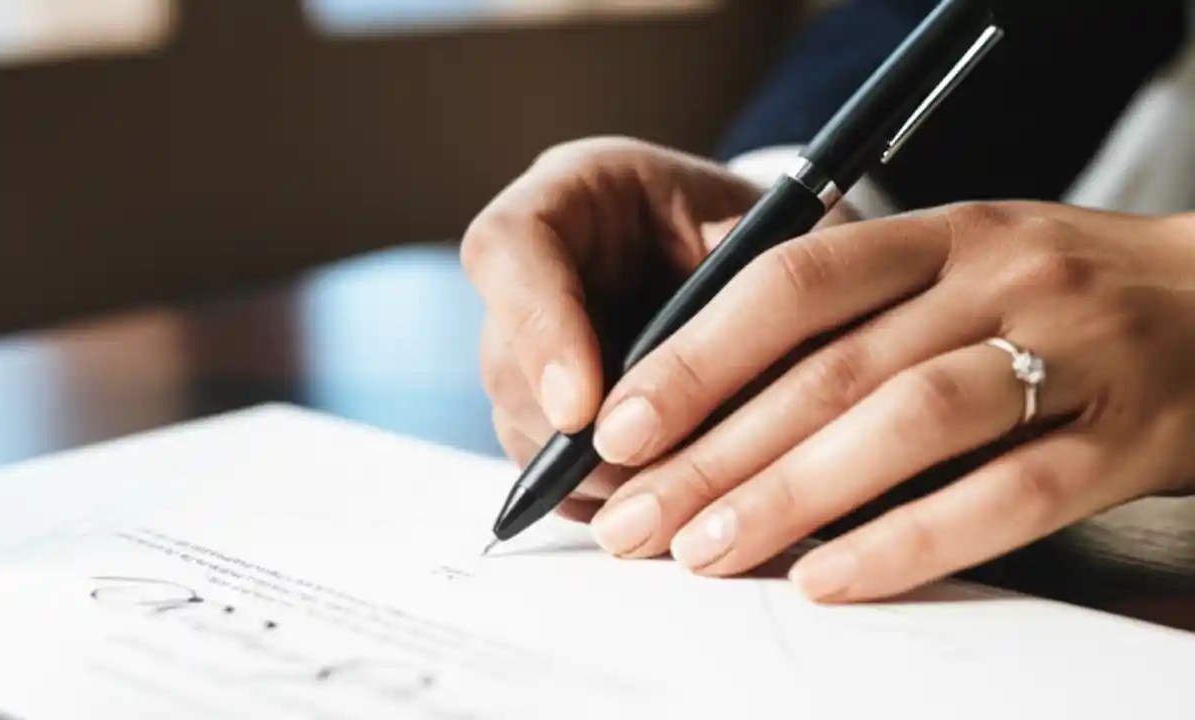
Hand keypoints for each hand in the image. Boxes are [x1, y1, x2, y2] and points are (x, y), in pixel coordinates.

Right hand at [462, 137, 852, 519]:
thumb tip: (728, 369)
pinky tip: (662, 497)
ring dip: (590, 475)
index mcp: (577, 190)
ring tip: (677, 491)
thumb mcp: (781, 233)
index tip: (580, 409)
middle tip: (650, 477)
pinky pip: (548, 469)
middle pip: (505, 359)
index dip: (536, 329)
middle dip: (572, 435)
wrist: (781, 264)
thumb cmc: (779, 234)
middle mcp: (536, 266)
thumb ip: (749, 285)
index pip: (511, 245)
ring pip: (522, 426)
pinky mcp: (546, 406)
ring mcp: (531, 341)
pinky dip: (602, 496)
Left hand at [587, 200, 1194, 601]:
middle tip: (635, 518)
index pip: (794, 281)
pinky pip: (1004, 499)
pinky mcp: (1122, 441)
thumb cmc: (1055, 293)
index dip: (698, 355)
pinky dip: (907, 542)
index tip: (620, 423)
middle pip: (832, 369)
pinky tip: (829, 578)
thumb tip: (705, 396)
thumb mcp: (955, 265)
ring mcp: (1066, 357)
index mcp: (942, 231)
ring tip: (705, 552)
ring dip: (790, 495)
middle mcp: (998, 281)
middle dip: (715, 452)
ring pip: (908, 426)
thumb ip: (851, 314)